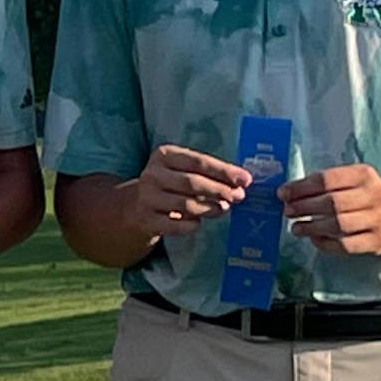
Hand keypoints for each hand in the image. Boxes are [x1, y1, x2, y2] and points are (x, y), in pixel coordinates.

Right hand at [128, 144, 251, 238]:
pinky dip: (191, 225)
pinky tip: (198, 222)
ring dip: (209, 209)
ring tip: (222, 210)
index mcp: (164, 155)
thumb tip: (241, 185)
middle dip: (219, 190)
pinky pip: (175, 225)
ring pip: (185, 205)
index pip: (198, 161)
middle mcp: (152, 174)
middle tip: (238, 197)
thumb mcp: (184, 170)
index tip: (245, 180)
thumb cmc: (170, 184)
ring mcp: (147, 198)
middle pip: (192, 183)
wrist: (135, 206)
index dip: (224, 171)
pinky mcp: (146, 220)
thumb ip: (210, 174)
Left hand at [282, 163, 380, 254]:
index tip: (283, 194)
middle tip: (287, 211)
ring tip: (296, 227)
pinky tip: (313, 239)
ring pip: (339, 225)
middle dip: (304, 207)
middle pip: (332, 202)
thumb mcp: (350, 181)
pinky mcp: (377, 242)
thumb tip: (286, 193)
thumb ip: (322, 184)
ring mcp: (378, 220)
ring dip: (312, 227)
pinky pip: (346, 245)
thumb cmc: (363, 196)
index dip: (301, 188)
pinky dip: (325, 243)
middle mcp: (374, 196)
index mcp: (364, 175)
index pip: (327, 179)